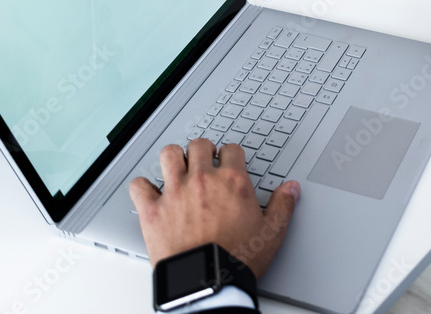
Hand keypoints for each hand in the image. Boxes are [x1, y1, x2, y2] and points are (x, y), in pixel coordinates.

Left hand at [129, 139, 300, 277]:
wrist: (209, 284)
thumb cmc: (238, 260)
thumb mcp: (272, 233)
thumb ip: (283, 205)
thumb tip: (291, 188)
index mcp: (233, 182)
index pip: (231, 149)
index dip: (231, 154)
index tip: (229, 162)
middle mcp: (203, 180)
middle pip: (198, 145)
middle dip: (202, 151)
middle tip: (203, 162)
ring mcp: (175, 193)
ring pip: (168, 154)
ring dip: (173, 159)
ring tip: (177, 169)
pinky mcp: (152, 211)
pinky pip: (139, 186)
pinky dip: (142, 187)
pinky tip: (150, 193)